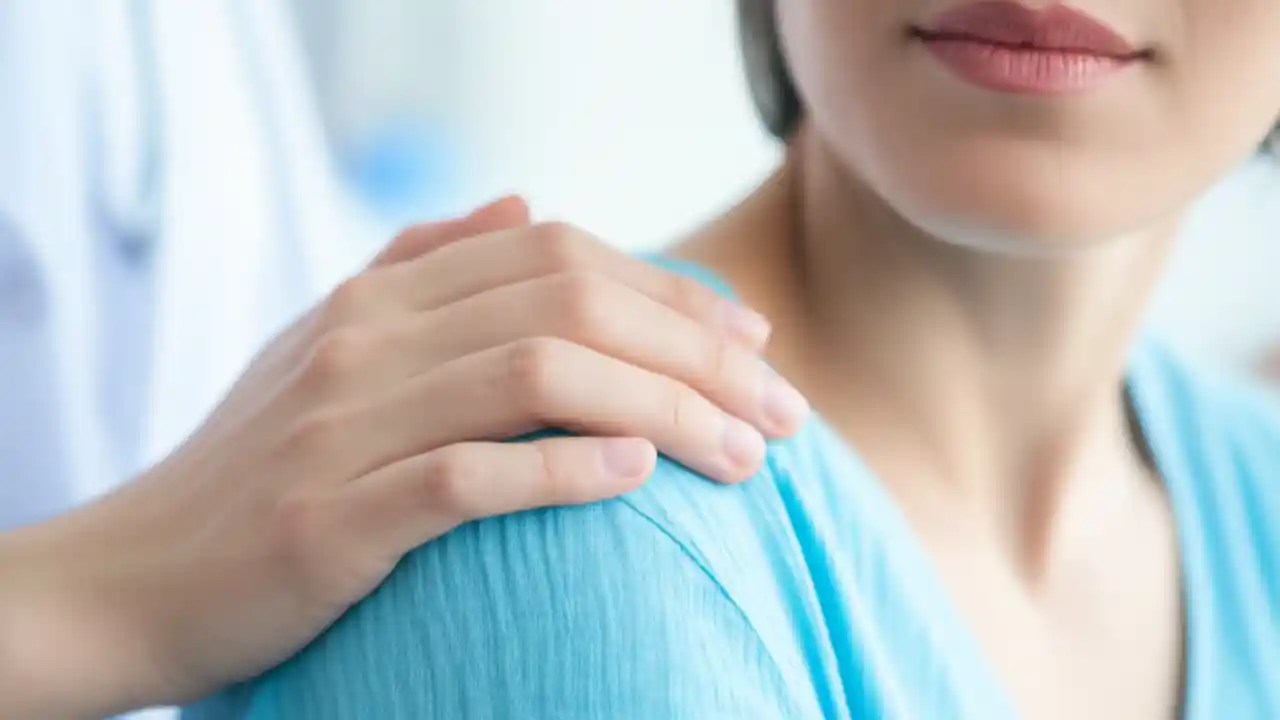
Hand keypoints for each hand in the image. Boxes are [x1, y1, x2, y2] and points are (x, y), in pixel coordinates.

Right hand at [0, 197, 808, 718]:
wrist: (132, 574)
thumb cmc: (255, 466)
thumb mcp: (329, 344)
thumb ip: (424, 264)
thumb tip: (524, 204)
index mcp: (379, 295)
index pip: (559, 254)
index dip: (671, 290)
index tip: (751, 340)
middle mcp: (367, 341)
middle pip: (570, 303)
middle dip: (698, 350)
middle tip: (782, 408)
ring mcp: (346, 424)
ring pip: (539, 375)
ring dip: (662, 411)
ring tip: (744, 454)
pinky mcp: (332, 516)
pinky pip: (467, 474)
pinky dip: (563, 468)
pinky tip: (637, 479)